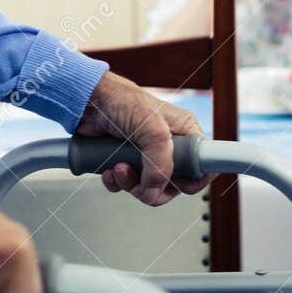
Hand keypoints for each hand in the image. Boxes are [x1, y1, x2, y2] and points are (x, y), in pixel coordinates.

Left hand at [73, 71, 209, 203]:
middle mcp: (168, 145)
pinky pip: (128, 184)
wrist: (87, 102)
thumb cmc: (121, 100)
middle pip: (175, 184)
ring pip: (149, 187)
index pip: (204, 164)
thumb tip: (154, 192)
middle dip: (155, 187)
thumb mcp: (151, 129)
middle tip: (141, 181)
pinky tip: (109, 169)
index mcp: (184, 133)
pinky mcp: (126, 161)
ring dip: (131, 184)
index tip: (180, 185)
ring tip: (119, 168)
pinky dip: (117, 182)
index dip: (195, 180)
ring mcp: (146, 155)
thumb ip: (159, 163)